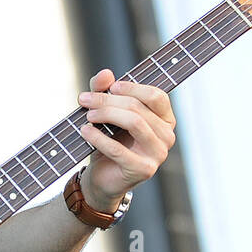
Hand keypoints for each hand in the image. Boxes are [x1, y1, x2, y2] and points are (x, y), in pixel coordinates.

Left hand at [77, 69, 175, 209]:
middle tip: (84, 99)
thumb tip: (105, 74)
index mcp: (165, 119)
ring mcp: (158, 154)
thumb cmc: (110, 140)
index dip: (133, 87)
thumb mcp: (106, 111)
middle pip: (138, 108)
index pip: (157, 95)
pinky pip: (119, 149)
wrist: (104, 177)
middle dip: (108, 100)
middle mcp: (167, 136)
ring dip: (106, 114)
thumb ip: (105, 90)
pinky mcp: (143, 170)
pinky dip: (99, 138)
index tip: (111, 87)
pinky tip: (85, 131)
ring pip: (134, 123)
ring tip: (87, 115)